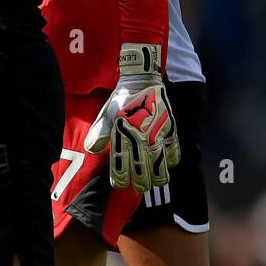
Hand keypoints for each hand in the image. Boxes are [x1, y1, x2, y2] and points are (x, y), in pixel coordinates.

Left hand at [83, 43, 180, 192]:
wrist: (141, 79)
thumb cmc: (122, 98)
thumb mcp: (107, 114)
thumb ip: (100, 132)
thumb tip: (91, 149)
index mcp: (122, 136)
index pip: (121, 167)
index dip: (120, 180)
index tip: (121, 184)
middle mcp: (140, 138)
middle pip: (142, 172)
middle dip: (141, 184)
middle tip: (140, 186)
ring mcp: (157, 135)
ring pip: (160, 167)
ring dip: (158, 178)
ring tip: (156, 182)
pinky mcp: (170, 129)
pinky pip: (174, 152)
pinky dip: (171, 161)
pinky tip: (168, 163)